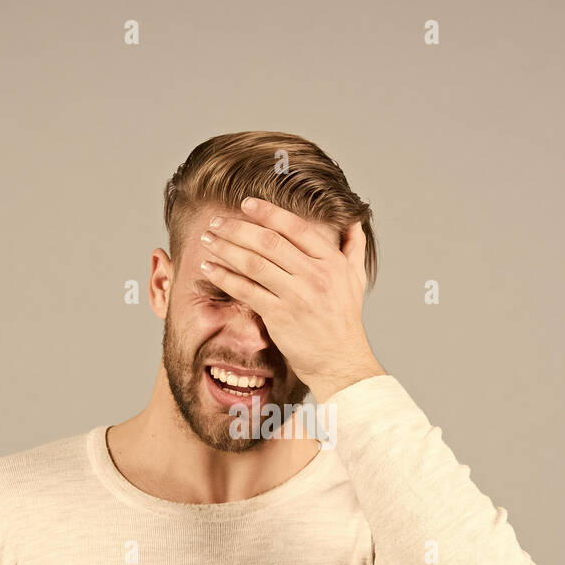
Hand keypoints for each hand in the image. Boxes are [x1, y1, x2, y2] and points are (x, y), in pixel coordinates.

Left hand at [197, 197, 384, 401]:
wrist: (340, 361)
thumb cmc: (344, 320)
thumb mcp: (356, 279)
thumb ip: (353, 247)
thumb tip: (353, 221)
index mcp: (332, 262)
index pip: (296, 228)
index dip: (268, 212)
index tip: (246, 203)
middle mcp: (315, 276)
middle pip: (270, 242)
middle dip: (238, 228)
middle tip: (216, 220)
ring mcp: (297, 296)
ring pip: (254, 263)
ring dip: (226, 248)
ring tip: (208, 239)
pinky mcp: (279, 317)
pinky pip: (246, 291)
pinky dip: (224, 277)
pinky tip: (209, 267)